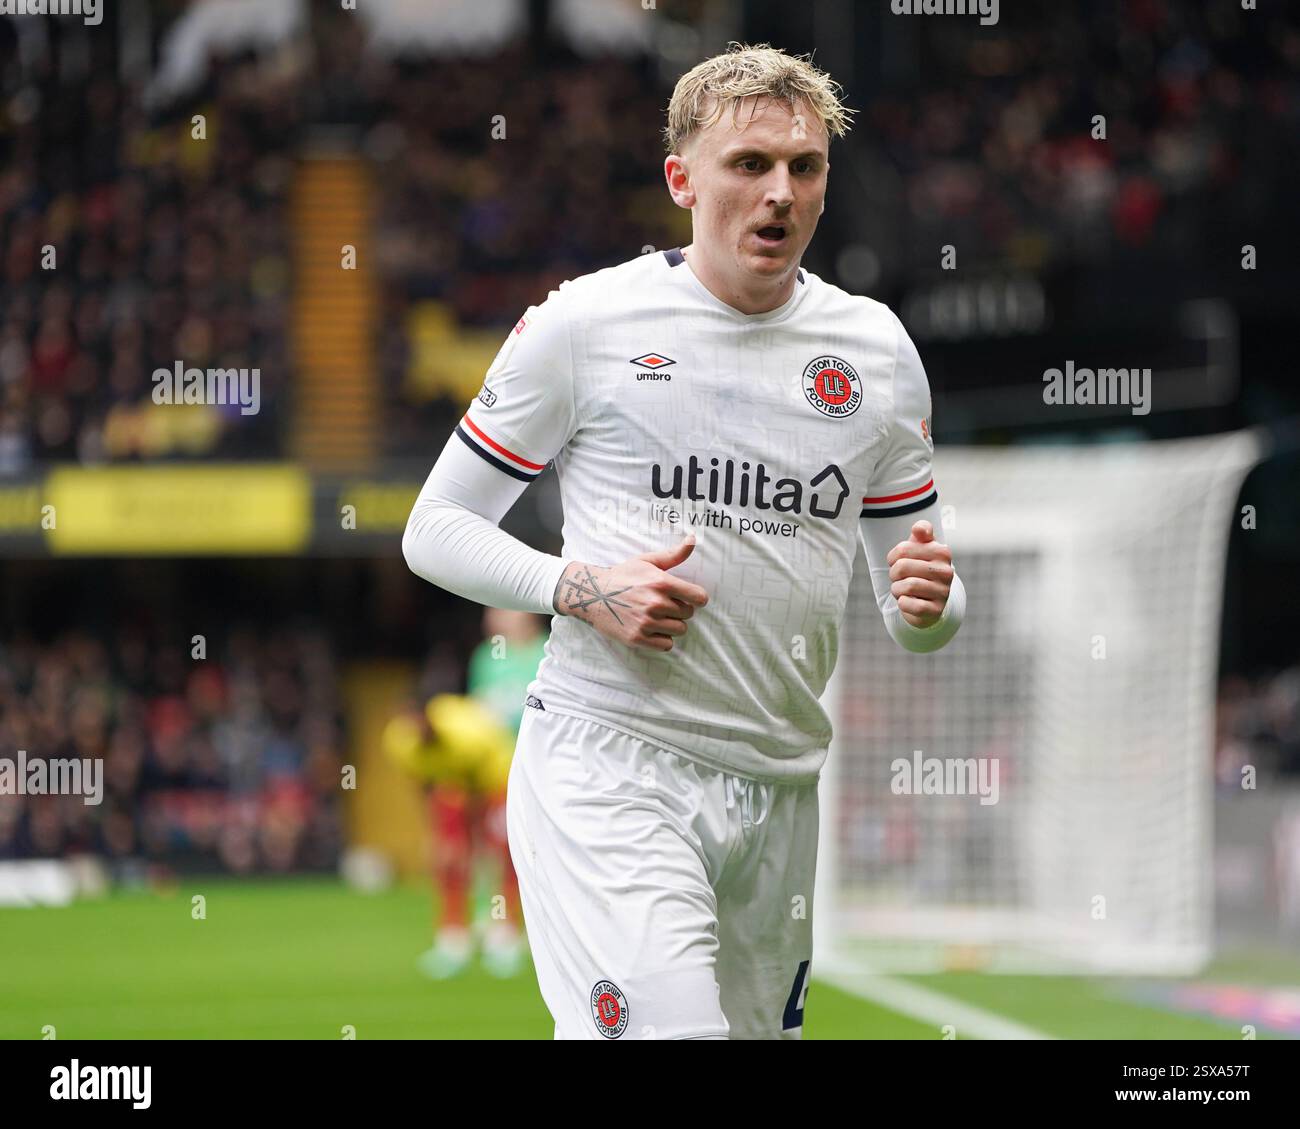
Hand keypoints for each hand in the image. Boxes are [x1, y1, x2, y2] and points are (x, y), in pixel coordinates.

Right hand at [553, 534, 708, 652]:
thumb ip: (674, 554)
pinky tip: (651, 628)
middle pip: (688, 614)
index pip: (699, 598)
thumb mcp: (647, 561)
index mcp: (661, 583)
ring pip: (680, 630)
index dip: (696, 598)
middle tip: (663, 604)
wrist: (592, 594)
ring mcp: (646, 623)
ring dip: (672, 624)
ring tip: (657, 616)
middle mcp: (656, 604)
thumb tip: (693, 538)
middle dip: (679, 609)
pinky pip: (667, 645)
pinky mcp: (638, 638)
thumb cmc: (622, 576)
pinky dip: (662, 639)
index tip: (689, 598)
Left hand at [887, 520, 952, 627]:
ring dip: (897, 589)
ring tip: (903, 590)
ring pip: (906, 586)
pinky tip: (908, 602)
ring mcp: (943, 592)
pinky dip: (902, 603)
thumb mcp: (921, 547)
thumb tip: (919, 528)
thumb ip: (921, 531)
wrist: (929, 600)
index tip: (898, 561)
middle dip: (894, 574)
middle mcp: (946, 571)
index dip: (893, 557)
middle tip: (899, 578)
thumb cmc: (920, 568)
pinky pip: (909, 604)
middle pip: (901, 567)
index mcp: (942, 552)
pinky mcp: (936, 610)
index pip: (902, 549)